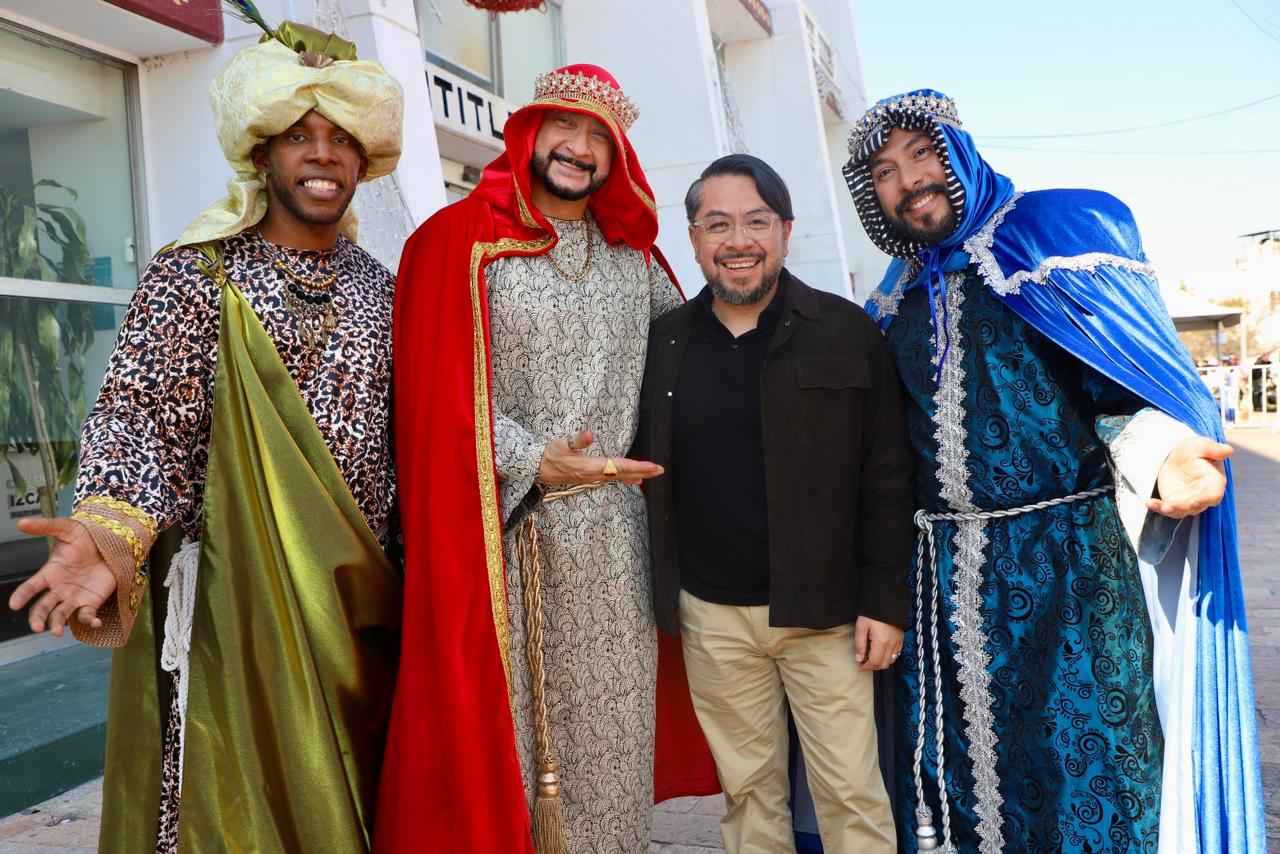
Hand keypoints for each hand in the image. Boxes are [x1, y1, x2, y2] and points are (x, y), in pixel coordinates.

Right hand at [8, 516, 117, 636]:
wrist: (111, 543)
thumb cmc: (86, 537)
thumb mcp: (66, 528)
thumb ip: (45, 527)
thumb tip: (21, 523)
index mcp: (50, 573)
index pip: (32, 586)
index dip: (22, 595)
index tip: (14, 604)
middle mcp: (59, 588)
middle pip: (43, 606)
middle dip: (38, 617)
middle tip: (37, 627)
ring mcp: (74, 597)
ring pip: (61, 615)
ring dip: (57, 624)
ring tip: (56, 632)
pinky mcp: (91, 602)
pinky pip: (87, 615)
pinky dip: (90, 621)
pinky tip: (95, 622)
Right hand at [537, 429, 664, 486]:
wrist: (539, 469)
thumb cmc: (550, 455)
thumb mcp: (561, 444)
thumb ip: (576, 440)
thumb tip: (589, 434)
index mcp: (591, 467)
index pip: (619, 466)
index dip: (637, 466)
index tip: (652, 466)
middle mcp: (595, 475)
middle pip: (623, 474)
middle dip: (643, 472)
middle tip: (660, 470)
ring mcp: (594, 477)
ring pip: (620, 477)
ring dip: (637, 475)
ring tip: (652, 474)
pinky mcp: (593, 476)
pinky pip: (614, 478)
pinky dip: (627, 478)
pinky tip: (635, 480)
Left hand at [854, 615, 903, 670]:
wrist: (886, 601)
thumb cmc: (872, 613)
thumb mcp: (861, 627)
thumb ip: (860, 644)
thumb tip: (858, 659)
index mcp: (881, 642)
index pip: (874, 662)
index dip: (866, 667)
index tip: (860, 667)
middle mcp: (891, 644)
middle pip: (884, 664)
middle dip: (873, 667)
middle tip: (865, 665)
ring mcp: (897, 641)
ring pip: (892, 660)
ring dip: (882, 663)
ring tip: (873, 659)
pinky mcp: (900, 638)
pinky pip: (897, 653)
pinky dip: (890, 657)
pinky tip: (883, 653)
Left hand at [1147, 436, 1232, 518]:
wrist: (1175, 455)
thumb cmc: (1193, 450)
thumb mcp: (1200, 445)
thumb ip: (1213, 449)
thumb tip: (1229, 450)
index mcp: (1214, 482)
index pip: (1213, 495)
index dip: (1205, 500)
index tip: (1193, 502)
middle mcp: (1203, 495)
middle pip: (1197, 506)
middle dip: (1184, 507)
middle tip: (1171, 506)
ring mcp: (1188, 501)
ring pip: (1181, 510)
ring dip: (1171, 510)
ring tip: (1162, 506)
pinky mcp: (1174, 502)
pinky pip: (1167, 508)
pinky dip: (1157, 507)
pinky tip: (1149, 502)